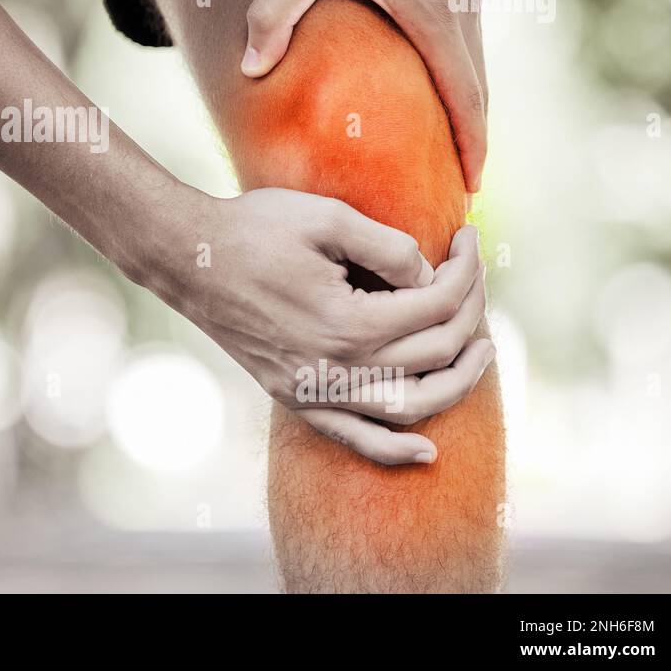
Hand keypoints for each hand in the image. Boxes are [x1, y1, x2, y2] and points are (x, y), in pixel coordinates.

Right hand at [156, 188, 491, 465]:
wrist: (189, 257)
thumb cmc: (254, 229)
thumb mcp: (327, 218)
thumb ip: (389, 247)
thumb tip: (430, 276)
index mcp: (349, 322)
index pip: (436, 303)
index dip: (465, 268)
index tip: (466, 238)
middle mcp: (337, 368)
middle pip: (436, 352)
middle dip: (470, 310)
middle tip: (473, 275)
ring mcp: (315, 391)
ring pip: (411, 406)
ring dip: (458, 380)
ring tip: (481, 350)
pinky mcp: (296, 397)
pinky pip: (354, 438)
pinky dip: (394, 450)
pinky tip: (426, 453)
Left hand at [241, 0, 489, 190]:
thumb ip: (272, 16)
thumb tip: (248, 71)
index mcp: (433, 10)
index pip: (463, 96)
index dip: (469, 144)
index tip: (471, 185)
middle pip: (478, 80)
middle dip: (470, 131)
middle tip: (457, 177)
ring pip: (476, 49)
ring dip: (467, 91)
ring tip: (449, 131)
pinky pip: (469, 18)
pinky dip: (460, 53)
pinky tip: (435, 62)